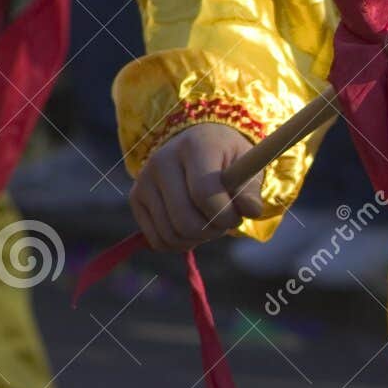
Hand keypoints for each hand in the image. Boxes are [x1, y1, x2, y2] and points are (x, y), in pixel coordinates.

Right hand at [130, 124, 265, 251]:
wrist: (198, 143)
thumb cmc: (228, 158)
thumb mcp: (246, 166)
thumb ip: (250, 189)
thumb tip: (251, 211)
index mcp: (195, 146)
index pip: (204, 193)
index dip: (225, 215)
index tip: (238, 217)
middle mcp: (163, 160)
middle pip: (184, 219)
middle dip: (212, 231)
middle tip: (224, 223)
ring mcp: (144, 179)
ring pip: (170, 233)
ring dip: (197, 239)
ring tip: (210, 224)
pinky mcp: (136, 198)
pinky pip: (156, 239)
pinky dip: (179, 244)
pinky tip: (193, 231)